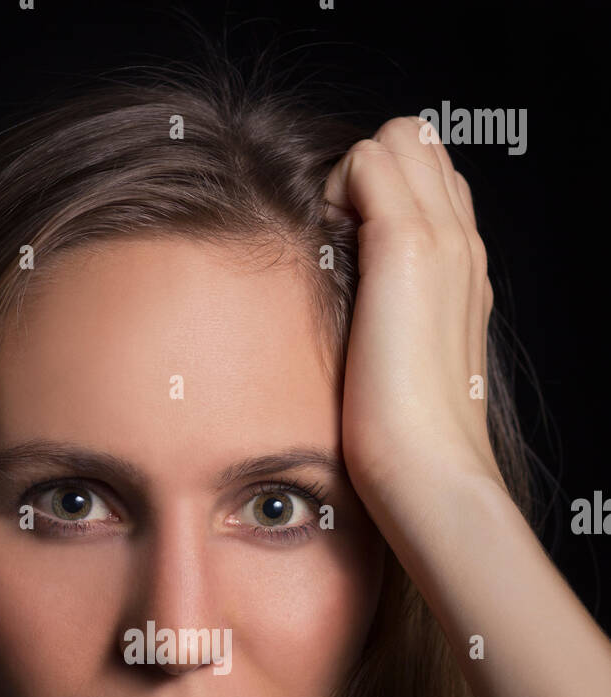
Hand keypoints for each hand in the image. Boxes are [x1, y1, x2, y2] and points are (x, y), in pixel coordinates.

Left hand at [323, 116, 504, 518]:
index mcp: (465, 272)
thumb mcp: (402, 366)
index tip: (349, 244)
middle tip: (337, 234)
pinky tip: (323, 244)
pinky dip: (336, 185)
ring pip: (399, 136)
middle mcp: (463, 245)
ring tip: (333, 239)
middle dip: (370, 169)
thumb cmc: (405, 438)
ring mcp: (442, 240)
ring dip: (353, 173)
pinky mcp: (407, 246)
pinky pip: (368, 159)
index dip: (386, 190)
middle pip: (421, 141)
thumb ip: (391, 325)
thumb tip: (351, 313)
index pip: (433, 178)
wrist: (429, 468)